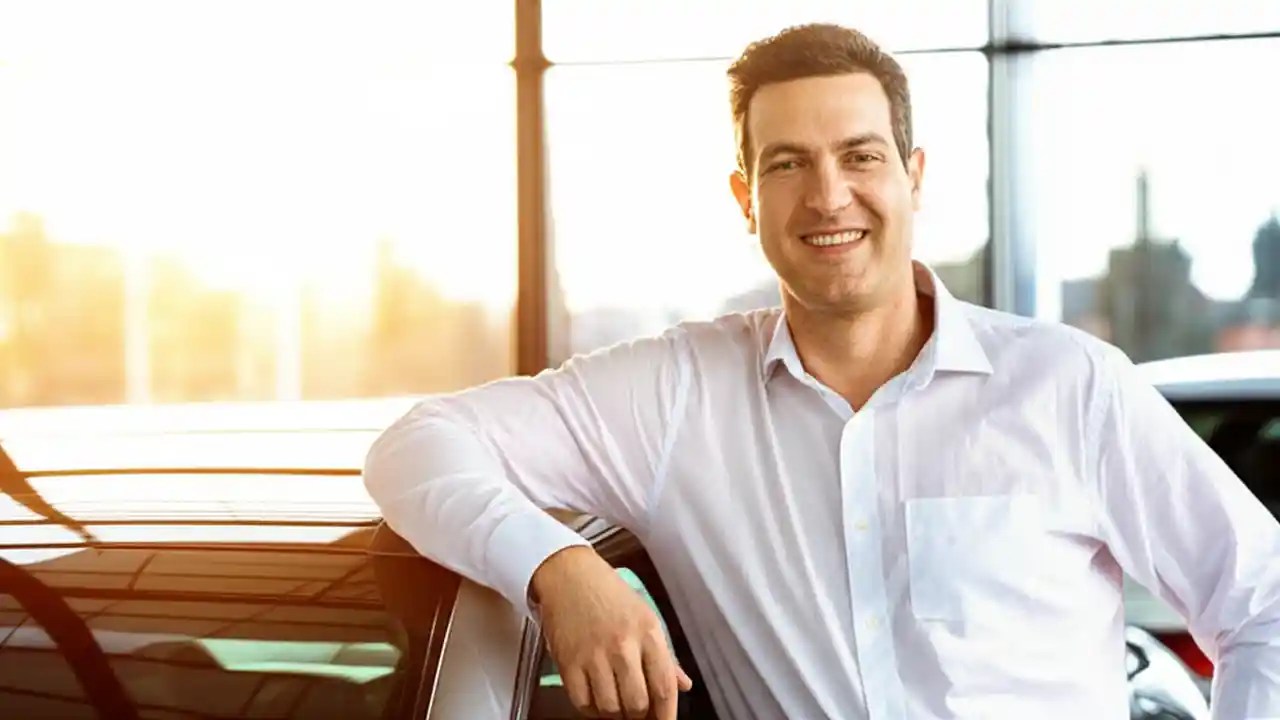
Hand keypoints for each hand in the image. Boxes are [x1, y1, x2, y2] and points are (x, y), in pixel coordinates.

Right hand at [531, 546, 693, 718]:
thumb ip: (664, 655)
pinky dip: (591, 709)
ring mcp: (593, 655)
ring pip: (610, 708)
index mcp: (648, 632)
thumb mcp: (645, 616)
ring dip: (614, 714)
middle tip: (636, 713)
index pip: (664, 687)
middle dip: (639, 716)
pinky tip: (596, 699)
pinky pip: (582, 703)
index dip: (666, 716)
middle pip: (637, 704)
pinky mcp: (568, 662)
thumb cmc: (609, 594)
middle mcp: (622, 645)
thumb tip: (683, 684)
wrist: (568, 575)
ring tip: (616, 705)